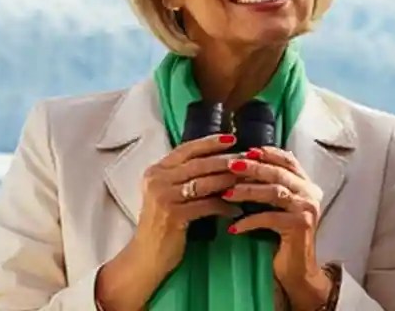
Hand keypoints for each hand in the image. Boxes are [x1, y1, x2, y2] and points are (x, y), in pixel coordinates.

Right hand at [96, 134, 241, 310]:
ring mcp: (163, 197)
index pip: (186, 149)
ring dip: (229, 182)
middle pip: (198, 164)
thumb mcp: (168, 193)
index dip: (209, 143)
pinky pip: (206, 206)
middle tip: (248, 160)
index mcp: (156, 170)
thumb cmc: (163, 223)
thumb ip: (184, 176)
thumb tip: (219, 160)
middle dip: (226, 161)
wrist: (147, 256)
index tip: (232, 139)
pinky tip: (236, 210)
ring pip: (204, 183)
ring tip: (247, 182)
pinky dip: (223, 207)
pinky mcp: (173, 215)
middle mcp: (157, 180)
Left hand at [226, 147, 333, 309]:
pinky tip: (232, 227)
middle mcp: (311, 193)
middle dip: (253, 168)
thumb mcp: (279, 206)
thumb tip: (247, 162)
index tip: (246, 151)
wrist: (297, 270)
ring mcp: (307, 208)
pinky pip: (269, 218)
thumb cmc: (283, 236)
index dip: (268, 153)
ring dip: (247, 191)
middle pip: (279, 173)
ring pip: (274, 192)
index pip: (289, 160)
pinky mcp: (300, 225)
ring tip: (226, 194)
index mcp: (307, 184)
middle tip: (230, 166)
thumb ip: (273, 185)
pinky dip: (249, 221)